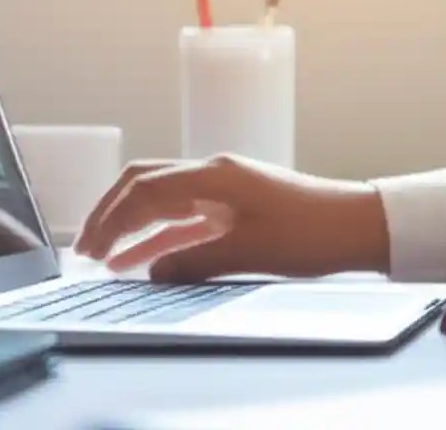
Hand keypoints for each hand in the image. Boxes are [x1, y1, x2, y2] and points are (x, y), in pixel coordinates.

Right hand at [73, 154, 389, 281]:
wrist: (359, 225)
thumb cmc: (312, 233)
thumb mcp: (248, 252)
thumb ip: (194, 261)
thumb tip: (152, 271)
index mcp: (213, 176)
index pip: (144, 190)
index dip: (111, 219)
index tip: (91, 249)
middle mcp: (214, 174)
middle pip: (145, 184)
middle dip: (111, 213)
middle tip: (86, 245)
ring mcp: (224, 189)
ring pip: (163, 201)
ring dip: (132, 226)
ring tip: (104, 256)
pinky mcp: (236, 207)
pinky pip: (186, 218)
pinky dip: (161, 236)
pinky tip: (145, 259)